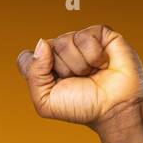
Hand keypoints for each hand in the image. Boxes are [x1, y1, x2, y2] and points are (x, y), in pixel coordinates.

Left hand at [15, 25, 142, 135]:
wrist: (115, 108)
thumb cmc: (83, 107)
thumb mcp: (46, 102)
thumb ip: (33, 74)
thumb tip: (43, 43)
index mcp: (46, 68)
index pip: (27, 58)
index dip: (37, 71)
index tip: (54, 86)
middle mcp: (61, 53)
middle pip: (46, 48)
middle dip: (62, 69)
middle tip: (79, 81)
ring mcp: (81, 42)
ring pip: (65, 40)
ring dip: (79, 64)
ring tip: (93, 73)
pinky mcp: (101, 35)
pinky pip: (85, 36)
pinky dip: (94, 55)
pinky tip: (103, 64)